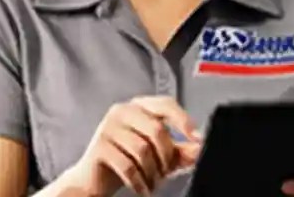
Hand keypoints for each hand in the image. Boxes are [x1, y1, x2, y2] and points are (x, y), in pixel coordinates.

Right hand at [59, 96, 202, 196]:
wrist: (93, 179)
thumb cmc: (127, 161)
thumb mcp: (157, 154)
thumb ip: (179, 150)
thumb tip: (200, 148)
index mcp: (138, 107)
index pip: (165, 104)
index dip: (183, 120)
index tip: (197, 138)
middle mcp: (121, 111)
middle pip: (156, 129)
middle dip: (166, 156)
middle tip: (166, 173)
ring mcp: (108, 128)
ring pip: (142, 150)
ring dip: (152, 173)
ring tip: (153, 183)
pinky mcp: (99, 147)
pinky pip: (127, 166)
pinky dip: (139, 182)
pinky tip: (142, 189)